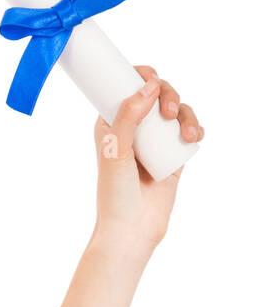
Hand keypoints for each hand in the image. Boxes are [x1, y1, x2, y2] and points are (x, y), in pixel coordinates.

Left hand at [92, 66, 203, 255]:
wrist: (131, 231)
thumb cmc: (115, 194)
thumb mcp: (115, 151)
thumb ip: (128, 116)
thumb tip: (149, 85)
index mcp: (112, 124)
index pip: (125, 88)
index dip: (140, 75)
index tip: (151, 75)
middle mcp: (133, 130)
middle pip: (156, 95)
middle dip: (168, 94)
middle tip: (169, 111)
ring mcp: (155, 143)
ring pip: (176, 112)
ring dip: (186, 115)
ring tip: (187, 134)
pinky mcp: (173, 157)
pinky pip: (188, 133)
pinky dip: (195, 129)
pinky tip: (194, 136)